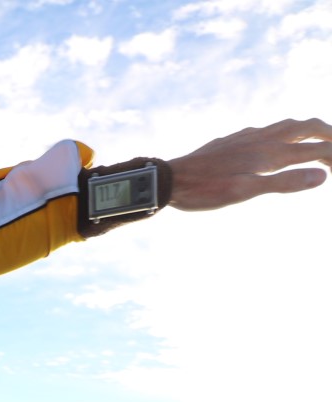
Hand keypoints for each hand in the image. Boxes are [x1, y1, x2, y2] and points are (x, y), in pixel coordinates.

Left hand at [168, 118, 331, 210]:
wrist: (170, 178)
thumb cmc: (205, 190)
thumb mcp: (246, 192)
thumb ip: (284, 182)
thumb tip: (322, 176)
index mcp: (270, 152)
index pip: (315, 149)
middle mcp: (262, 138)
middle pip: (306, 127)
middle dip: (328, 134)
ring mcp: (247, 137)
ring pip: (287, 125)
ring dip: (308, 130)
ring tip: (317, 139)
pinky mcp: (233, 140)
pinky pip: (268, 129)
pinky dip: (285, 133)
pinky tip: (276, 142)